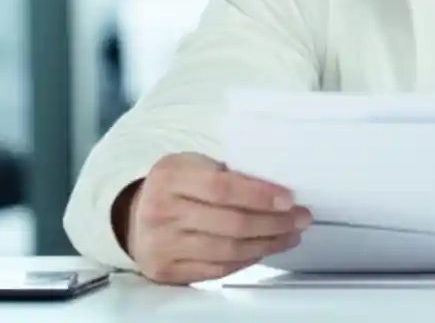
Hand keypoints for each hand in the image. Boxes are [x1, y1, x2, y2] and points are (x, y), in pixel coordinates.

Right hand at [117, 152, 312, 284]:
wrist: (133, 216)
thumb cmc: (175, 186)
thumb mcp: (193, 165)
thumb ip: (228, 173)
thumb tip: (277, 189)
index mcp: (171, 177)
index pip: (223, 187)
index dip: (260, 195)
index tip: (289, 199)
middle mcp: (162, 212)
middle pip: (231, 223)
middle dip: (274, 223)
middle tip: (301, 218)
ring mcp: (162, 245)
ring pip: (228, 250)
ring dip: (267, 244)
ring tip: (290, 235)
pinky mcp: (166, 270)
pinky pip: (217, 269)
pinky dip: (247, 260)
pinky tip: (263, 249)